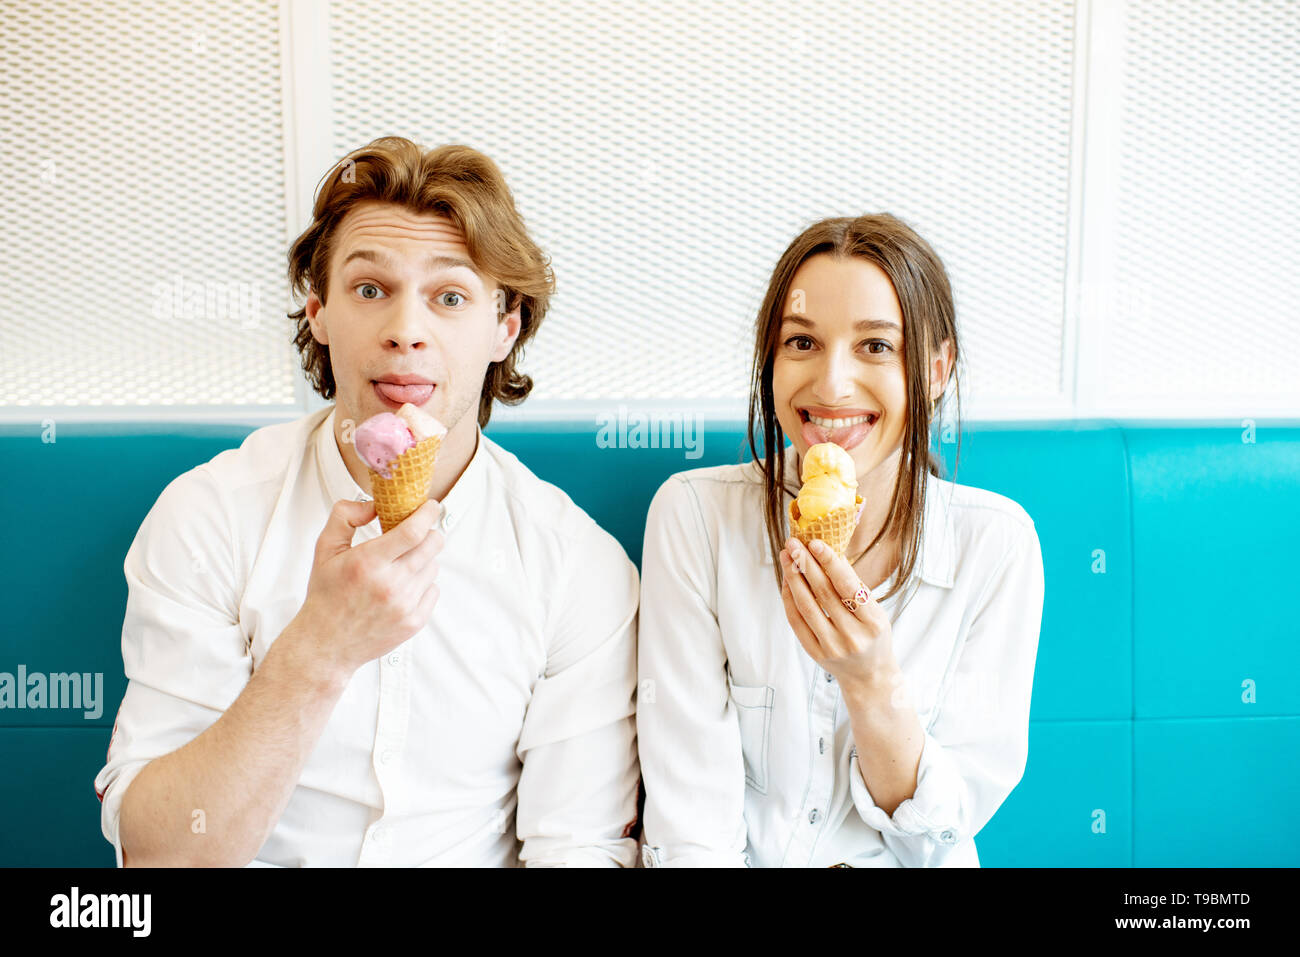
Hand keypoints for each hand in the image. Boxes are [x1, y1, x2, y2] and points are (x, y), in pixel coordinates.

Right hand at [292, 498, 443, 677]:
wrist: (326, 644)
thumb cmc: (326, 594)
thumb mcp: (325, 549)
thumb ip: (345, 516)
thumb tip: (374, 504)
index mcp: (368, 563)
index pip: (413, 531)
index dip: (427, 514)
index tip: (431, 506)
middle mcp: (390, 585)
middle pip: (432, 545)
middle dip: (429, 533)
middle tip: (417, 533)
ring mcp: (405, 606)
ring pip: (433, 567)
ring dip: (422, 560)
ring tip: (399, 567)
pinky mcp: (414, 622)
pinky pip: (433, 590)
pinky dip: (422, 584)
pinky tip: (401, 588)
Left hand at [778, 536, 897, 693]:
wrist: (869, 677)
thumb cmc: (874, 637)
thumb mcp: (876, 613)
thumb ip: (855, 587)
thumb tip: (831, 553)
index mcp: (873, 622)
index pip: (848, 586)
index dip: (830, 563)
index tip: (815, 542)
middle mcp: (852, 636)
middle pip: (823, 593)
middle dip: (806, 564)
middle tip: (794, 543)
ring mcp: (831, 646)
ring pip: (806, 606)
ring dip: (793, 578)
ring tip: (787, 556)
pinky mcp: (814, 653)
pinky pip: (796, 621)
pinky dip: (789, 598)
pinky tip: (787, 581)